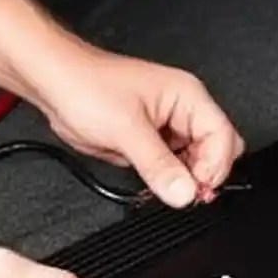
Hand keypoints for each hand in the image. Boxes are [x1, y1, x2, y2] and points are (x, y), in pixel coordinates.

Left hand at [22, 38, 244, 207]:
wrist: (54, 85)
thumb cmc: (85, 86)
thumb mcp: (126, 129)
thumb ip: (158, 165)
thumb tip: (184, 193)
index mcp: (188, 96)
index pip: (223, 138)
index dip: (214, 167)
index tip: (195, 189)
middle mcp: (182, 110)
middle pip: (215, 152)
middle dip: (202, 175)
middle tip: (182, 191)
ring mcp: (168, 127)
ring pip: (193, 164)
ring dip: (180, 180)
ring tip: (160, 186)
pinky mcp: (151, 142)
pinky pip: (171, 168)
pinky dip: (164, 180)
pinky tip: (150, 183)